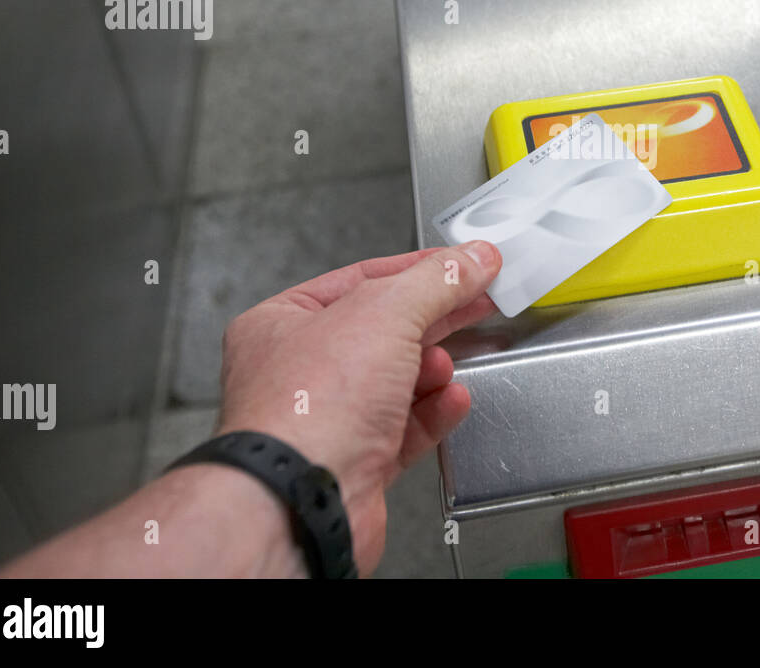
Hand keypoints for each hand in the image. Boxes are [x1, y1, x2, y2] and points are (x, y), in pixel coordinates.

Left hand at [214, 241, 500, 574]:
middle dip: (433, 318)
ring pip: (396, 382)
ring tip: (445, 365)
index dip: (419, 268)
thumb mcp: (385, 312)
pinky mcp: (356, 462)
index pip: (362, 279)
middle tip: (476, 299)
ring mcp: (327, 419)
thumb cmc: (309, 408)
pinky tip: (451, 401)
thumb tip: (473, 258)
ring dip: (431, 371)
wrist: (306, 500)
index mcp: (283, 323)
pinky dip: (434, 412)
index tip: (464, 263)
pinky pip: (406, 428)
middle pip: (383, 329)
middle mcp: (298, 371)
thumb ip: (437, 280)